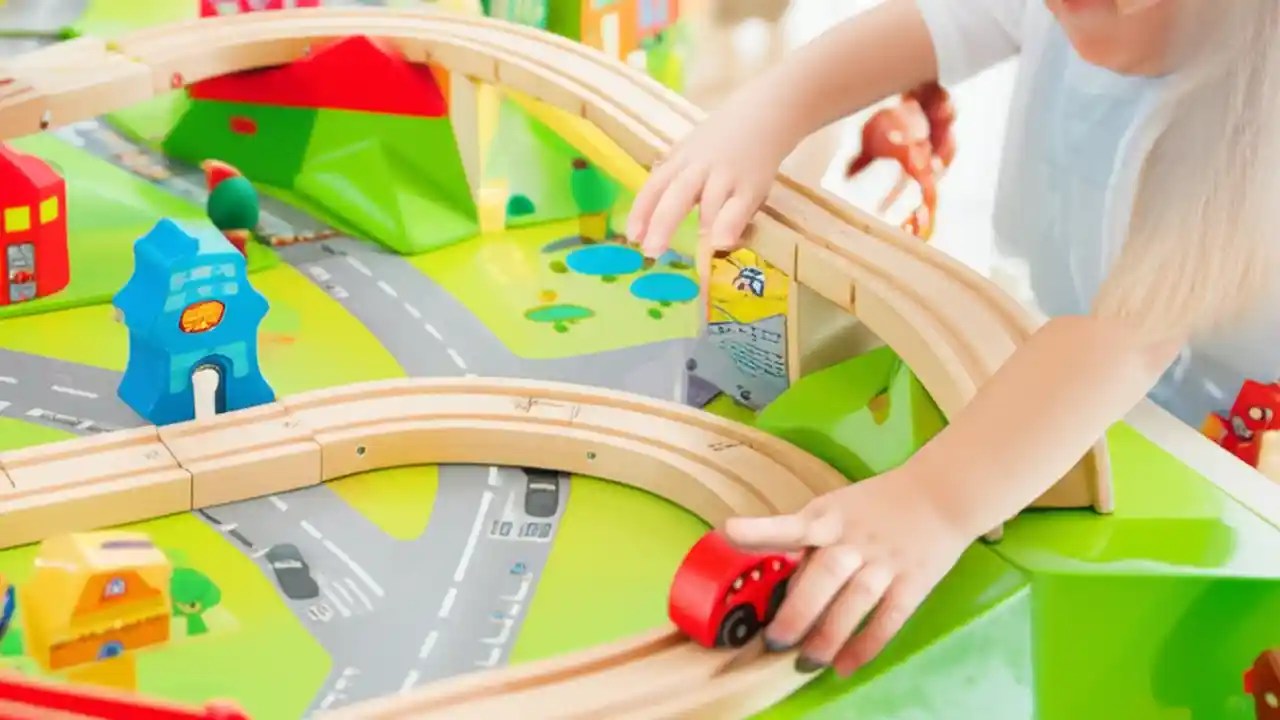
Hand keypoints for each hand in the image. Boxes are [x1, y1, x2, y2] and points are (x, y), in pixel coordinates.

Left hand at [626, 90, 797, 258]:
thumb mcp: (692, 153)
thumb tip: (652, 220)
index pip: (655, 185)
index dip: (641, 211)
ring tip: (695, 251)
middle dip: (663, 224)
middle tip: (652, 252)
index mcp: (681, 159)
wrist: (765, 113)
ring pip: (710, 201)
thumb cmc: (724, 140)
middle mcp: (700, 167)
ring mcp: (727, 176)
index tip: (632, 237)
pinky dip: (730, 225)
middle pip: (677, 195)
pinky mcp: (752, 186)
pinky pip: (739, 207)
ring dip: (702, 224)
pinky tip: (722, 242)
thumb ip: (677, 181)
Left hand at [724, 468, 974, 675]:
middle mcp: (856, 539)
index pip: (793, 525)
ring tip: (806, 662)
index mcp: (829, 517)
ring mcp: (886, 561)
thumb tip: (780, 578)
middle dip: (799, 610)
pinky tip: (845, 665)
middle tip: (776, 641)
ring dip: (829, 634)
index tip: (730, 532)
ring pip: (856, 601)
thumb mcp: (837, 509)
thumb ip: (809, 539)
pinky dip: (867, 644)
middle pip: (825, 575)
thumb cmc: (878, 505)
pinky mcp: (913, 581)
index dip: (761, 531)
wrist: (941, 494)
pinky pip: (889, 618)